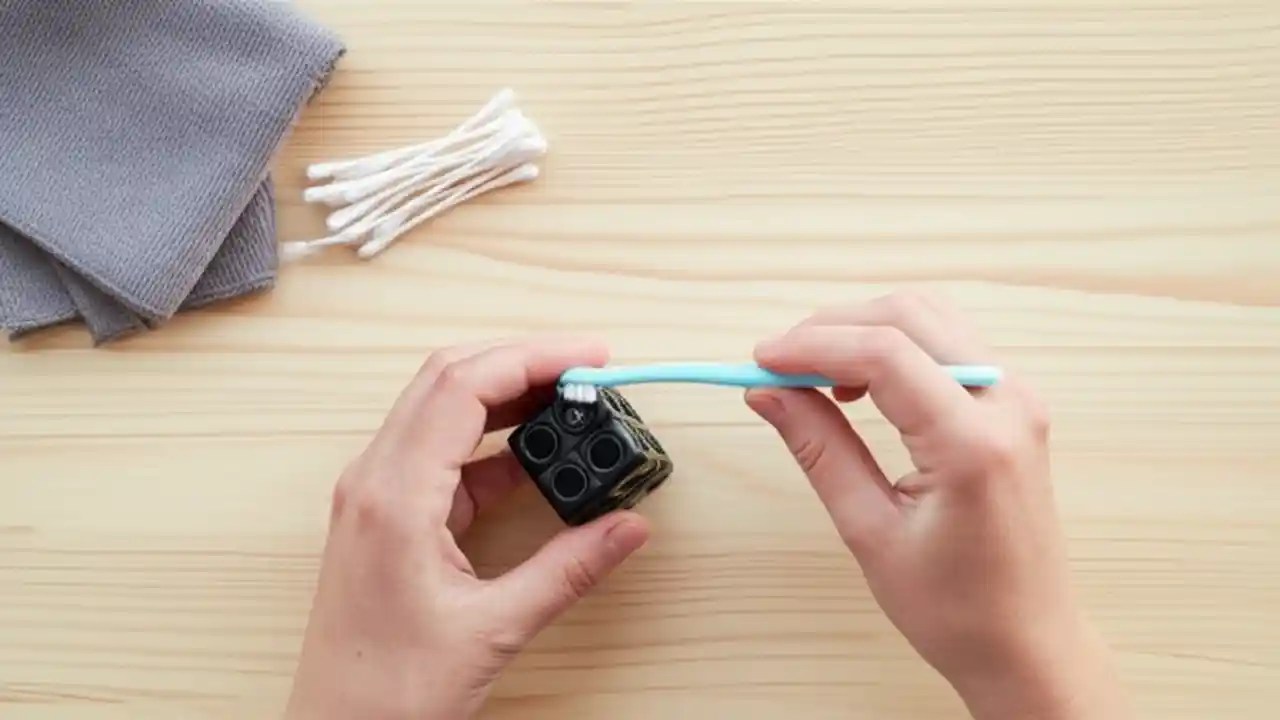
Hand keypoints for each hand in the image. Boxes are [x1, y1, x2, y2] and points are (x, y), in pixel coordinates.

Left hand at [286, 338, 650, 719]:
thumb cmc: (388, 693)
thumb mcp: (494, 628)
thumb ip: (568, 569)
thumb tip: (626, 525)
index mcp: (393, 497)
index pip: (463, 386)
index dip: (532, 357)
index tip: (589, 358)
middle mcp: (374, 481)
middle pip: (449, 380)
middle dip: (522, 362)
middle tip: (588, 370)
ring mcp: (375, 495)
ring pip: (442, 409)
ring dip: (506, 395)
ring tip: (570, 401)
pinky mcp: (386, 515)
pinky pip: (442, 452)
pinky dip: (492, 440)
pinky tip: (535, 454)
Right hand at [746, 293, 1127, 719]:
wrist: (1029, 643)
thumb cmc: (956, 608)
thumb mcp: (870, 532)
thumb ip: (819, 449)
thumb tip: (766, 394)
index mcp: (974, 444)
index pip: (885, 354)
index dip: (813, 346)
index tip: (760, 362)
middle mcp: (1008, 404)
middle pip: (909, 316)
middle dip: (833, 327)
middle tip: (778, 365)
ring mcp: (1018, 398)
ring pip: (929, 319)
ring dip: (863, 330)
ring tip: (813, 377)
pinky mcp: (1013, 403)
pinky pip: (948, 343)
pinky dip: (893, 347)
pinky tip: (858, 386)